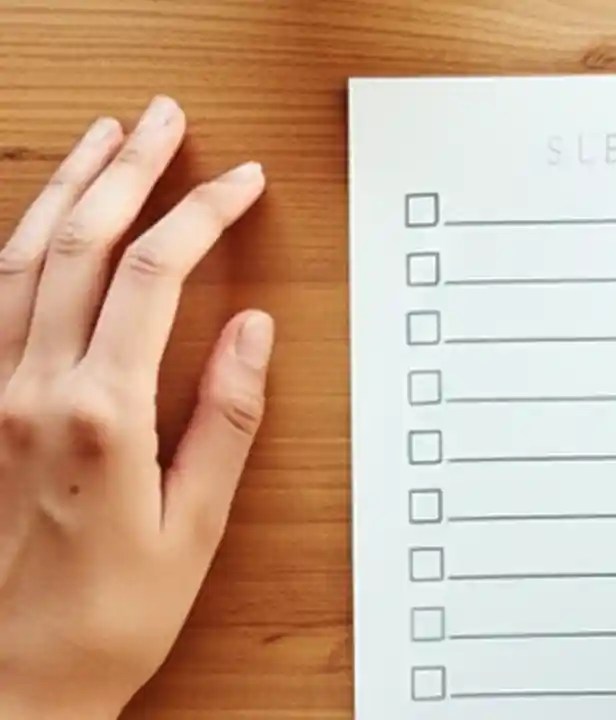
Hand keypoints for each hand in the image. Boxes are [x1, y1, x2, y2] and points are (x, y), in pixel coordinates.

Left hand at [0, 97, 272, 718]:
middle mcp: (31, 388)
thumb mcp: (196, 526)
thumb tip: (253, 332)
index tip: (240, 183)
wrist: (11, 680)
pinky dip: (17, 243)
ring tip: (104, 142)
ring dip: (66, 190)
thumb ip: (226, 417)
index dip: (201, 214)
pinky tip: (40, 224)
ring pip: (20, 257)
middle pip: (80, 243)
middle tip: (164, 120)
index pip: (152, 275)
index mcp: (98, 414)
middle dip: (127, 169)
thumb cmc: (108, 615)